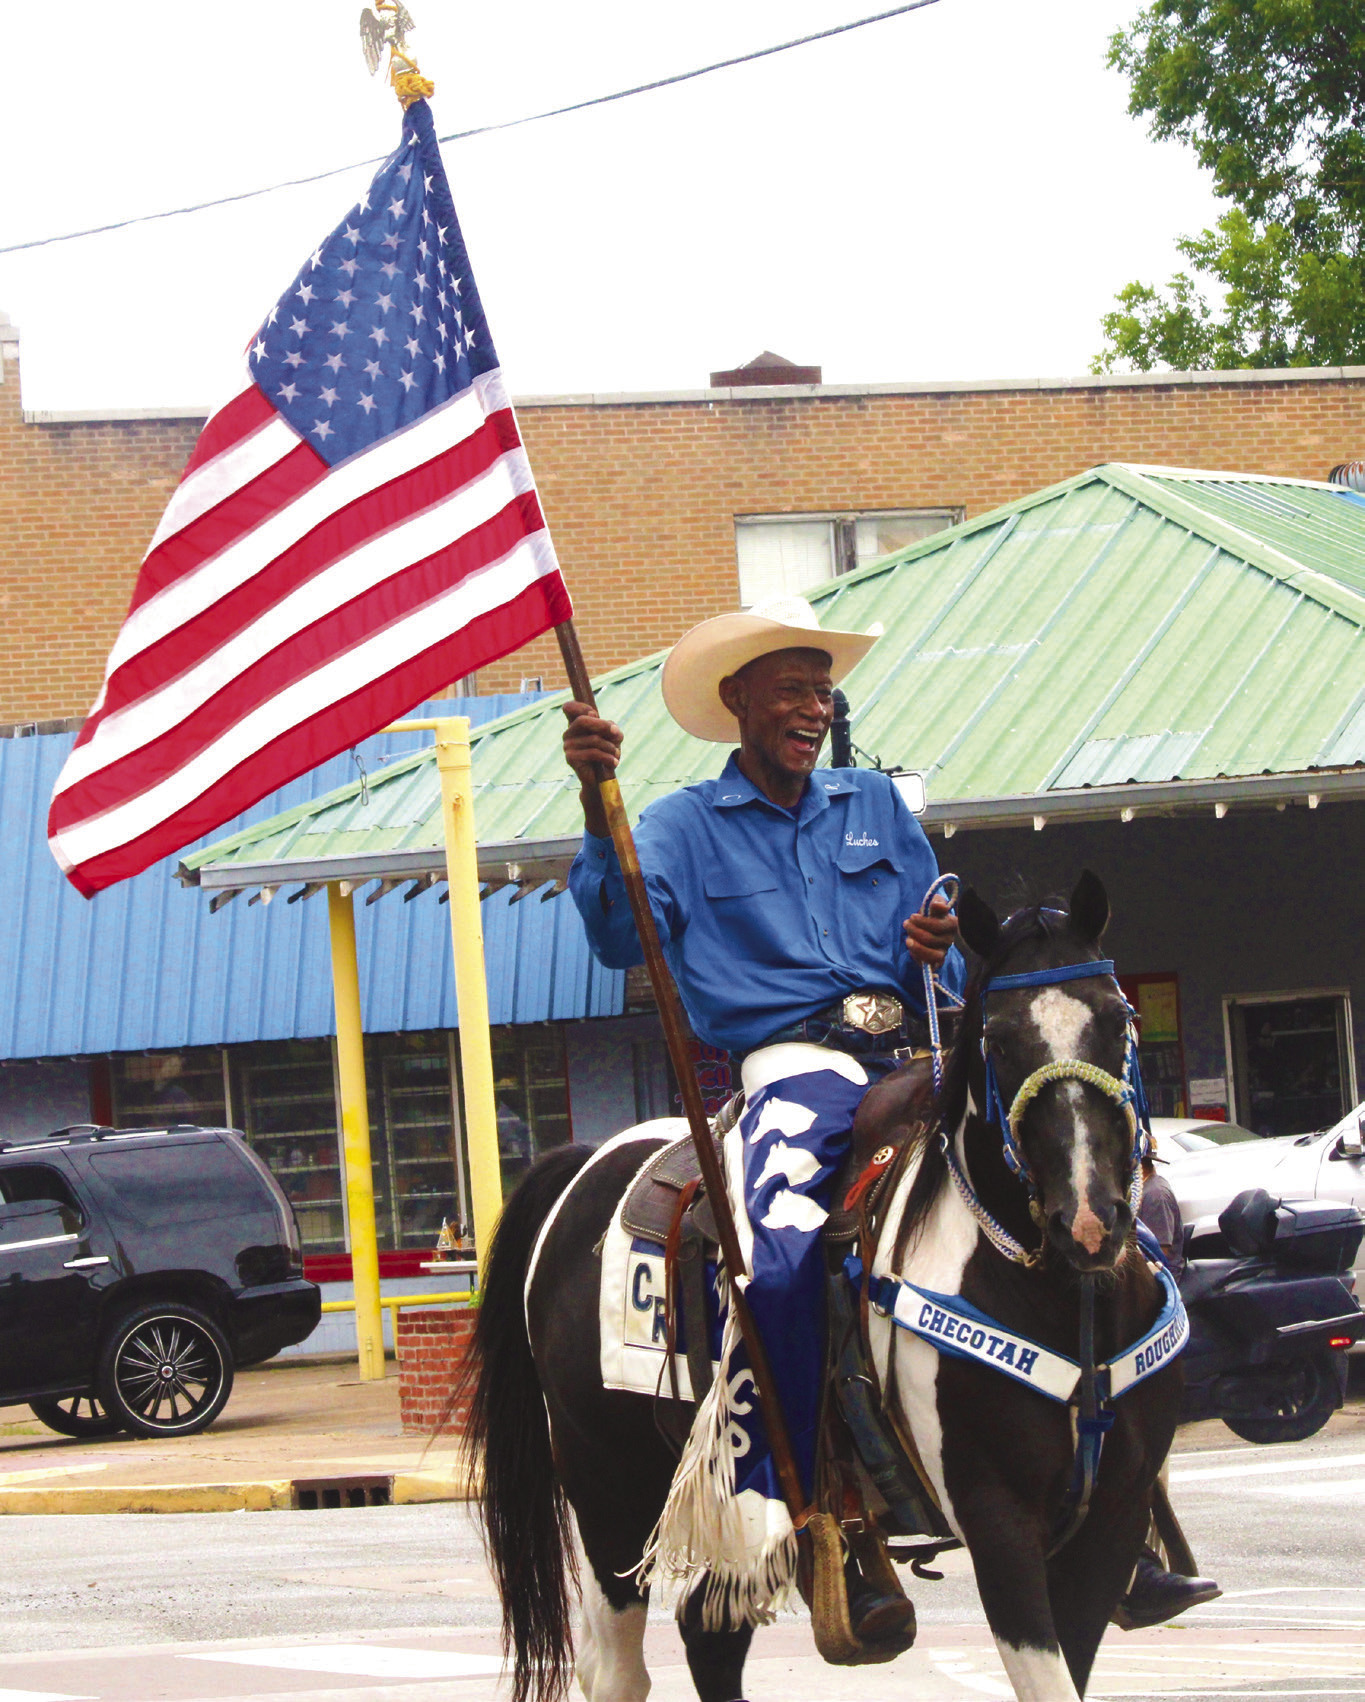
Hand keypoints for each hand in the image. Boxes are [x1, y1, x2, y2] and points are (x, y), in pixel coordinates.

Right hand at [562, 702, 622, 837]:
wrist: (599, 780)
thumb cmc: (605, 755)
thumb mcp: (612, 738)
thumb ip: (612, 728)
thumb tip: (612, 728)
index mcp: (576, 725)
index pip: (569, 708)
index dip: (580, 706)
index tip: (594, 713)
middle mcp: (568, 734)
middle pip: (582, 721)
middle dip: (603, 725)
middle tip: (617, 734)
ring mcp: (567, 746)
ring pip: (593, 739)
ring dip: (610, 747)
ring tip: (617, 755)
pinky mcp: (571, 758)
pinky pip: (593, 753)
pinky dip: (608, 757)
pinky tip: (615, 762)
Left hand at [904, 898, 958, 967]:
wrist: (926, 927)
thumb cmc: (930, 915)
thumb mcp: (934, 904)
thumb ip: (936, 902)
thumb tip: (938, 905)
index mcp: (951, 924)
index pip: (938, 926)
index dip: (923, 922)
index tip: (912, 916)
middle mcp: (950, 940)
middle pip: (931, 939)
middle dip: (915, 931)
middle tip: (906, 924)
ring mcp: (943, 952)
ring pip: (933, 955)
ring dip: (917, 947)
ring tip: (907, 940)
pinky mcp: (936, 962)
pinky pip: (929, 964)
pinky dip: (918, 957)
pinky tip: (911, 948)